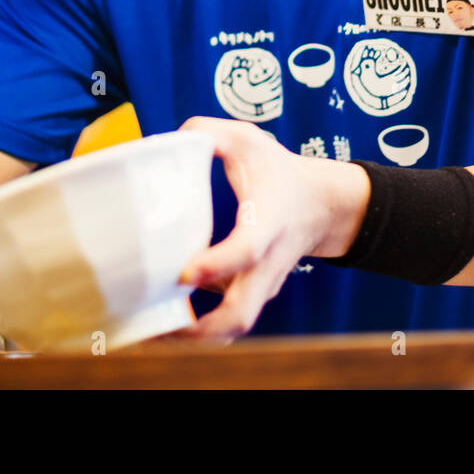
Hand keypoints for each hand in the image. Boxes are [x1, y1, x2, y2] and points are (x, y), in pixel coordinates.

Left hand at [167, 116, 368, 344]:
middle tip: (158, 329)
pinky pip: (228, 321)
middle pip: (241, 313)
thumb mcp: (248, 140)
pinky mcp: (253, 294)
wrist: (323, 204)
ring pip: (234, 326)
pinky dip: (200, 331)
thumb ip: (207, 134)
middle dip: (201, 331)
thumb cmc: (279, 172)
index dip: (218, 264)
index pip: (248, 250)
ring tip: (151, 335)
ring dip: (195, 340)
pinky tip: (163, 323)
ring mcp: (262, 283)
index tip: (186, 273)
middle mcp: (267, 262)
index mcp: (267, 221)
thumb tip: (163, 143)